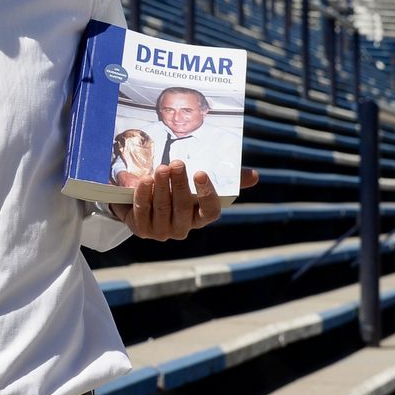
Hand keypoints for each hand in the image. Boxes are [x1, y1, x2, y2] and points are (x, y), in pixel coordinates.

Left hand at [110, 164, 258, 240]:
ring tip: (161, 168)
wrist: (139, 202)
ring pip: (163, 208)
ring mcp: (162, 231)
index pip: (210, 211)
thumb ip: (226, 179)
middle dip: (180, 184)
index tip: (201, 173)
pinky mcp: (142, 229)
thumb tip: (255, 175)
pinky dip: (143, 194)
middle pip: (183, 207)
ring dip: (162, 186)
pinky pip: (143, 210)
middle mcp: (183, 228)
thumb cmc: (176, 191)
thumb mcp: (197, 184)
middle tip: (176, 163)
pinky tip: (145, 180)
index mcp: (200, 218)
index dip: (207, 193)